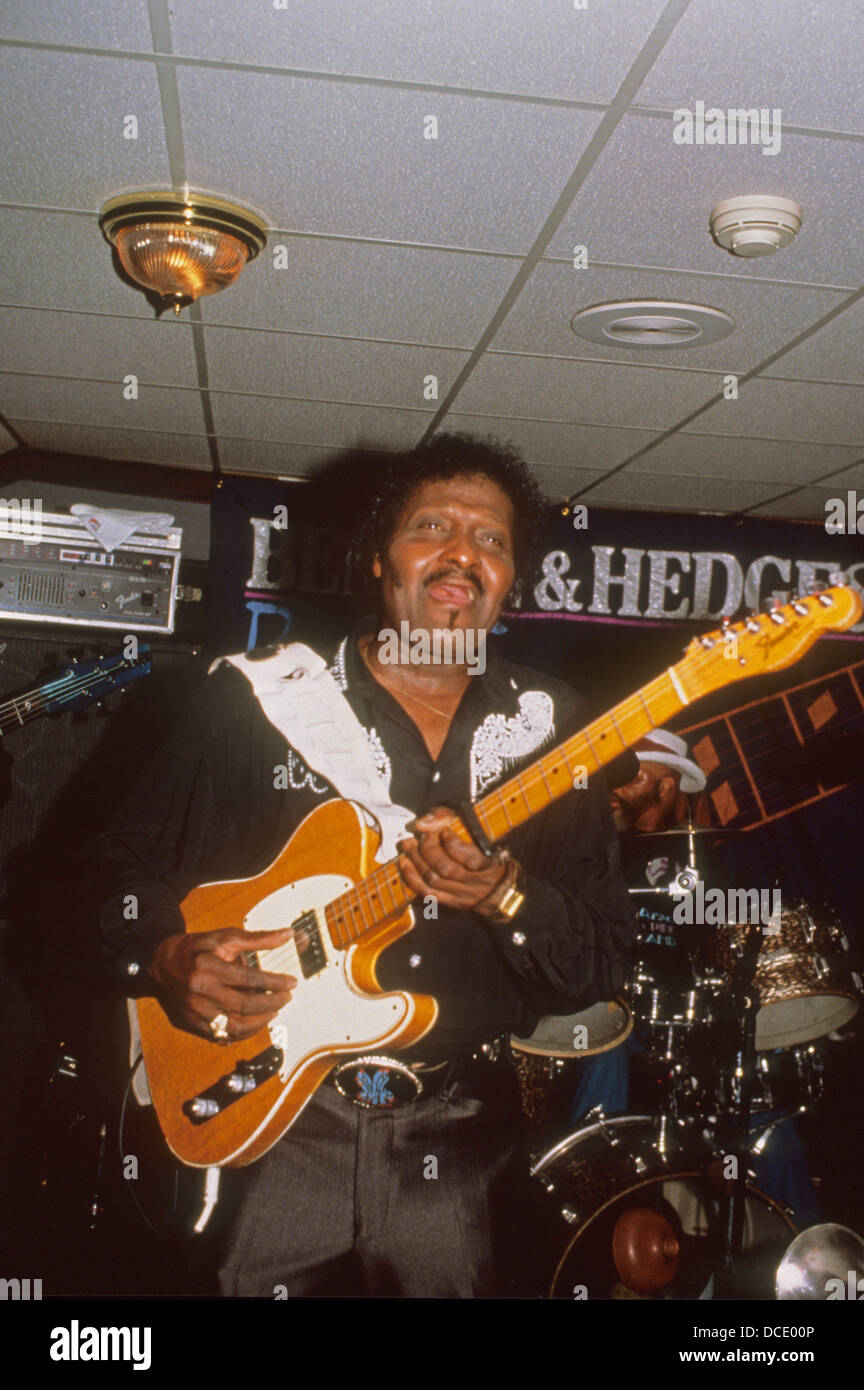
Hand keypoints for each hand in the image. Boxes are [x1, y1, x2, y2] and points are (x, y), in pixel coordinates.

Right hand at [150, 927, 295, 1042]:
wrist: (162, 963)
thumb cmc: (197, 948)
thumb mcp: (225, 938)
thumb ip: (258, 939)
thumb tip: (288, 934)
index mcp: (209, 967)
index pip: (249, 979)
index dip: (274, 982)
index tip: (292, 982)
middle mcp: (201, 992)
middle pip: (245, 1005)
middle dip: (272, 1003)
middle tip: (287, 997)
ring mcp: (196, 1011)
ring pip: (235, 1026)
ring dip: (260, 1022)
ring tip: (274, 1010)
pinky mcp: (193, 1023)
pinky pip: (222, 1035)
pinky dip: (243, 1032)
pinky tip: (256, 1022)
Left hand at [396, 806, 506, 913]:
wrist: (499, 887)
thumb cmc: (486, 853)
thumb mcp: (476, 831)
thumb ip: (449, 818)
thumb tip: (421, 824)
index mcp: (489, 863)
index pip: (469, 858)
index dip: (451, 843)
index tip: (444, 831)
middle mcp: (477, 882)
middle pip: (446, 869)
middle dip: (428, 850)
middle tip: (420, 837)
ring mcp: (464, 895)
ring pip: (434, 880)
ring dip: (416, 862)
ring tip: (408, 846)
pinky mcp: (452, 903)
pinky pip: (428, 893)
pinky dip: (413, 878)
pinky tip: (405, 864)